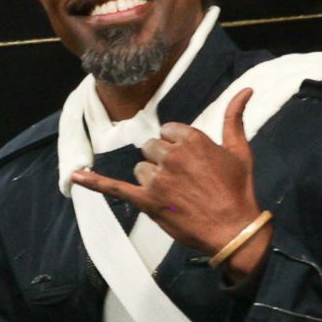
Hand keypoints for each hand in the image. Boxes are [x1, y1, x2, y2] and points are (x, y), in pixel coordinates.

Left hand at [70, 84, 262, 263]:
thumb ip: (234, 118)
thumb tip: (245, 89)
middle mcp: (171, 156)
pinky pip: (115, 188)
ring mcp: (157, 180)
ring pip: (141, 169)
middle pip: (152, 148)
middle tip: (185, 181)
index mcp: (191, 140)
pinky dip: (94, 182)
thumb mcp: (240, 151)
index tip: (190, 161)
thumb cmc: (239, 190)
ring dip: (152, 179)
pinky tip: (75, 175)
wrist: (234, 231)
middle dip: (164, 161)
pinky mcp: (147, 202)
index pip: (168, 131)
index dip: (176, 146)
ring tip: (175, 195)